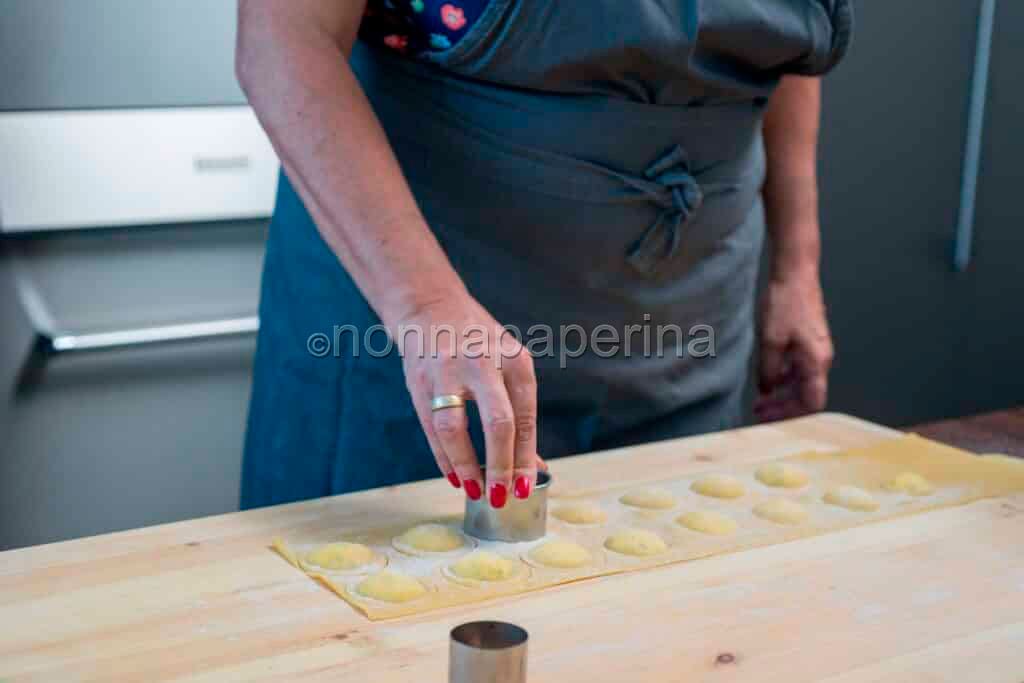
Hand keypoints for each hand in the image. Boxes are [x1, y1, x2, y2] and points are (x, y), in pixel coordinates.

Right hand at [394, 294, 539, 506]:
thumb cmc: (480, 344)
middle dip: (501, 466)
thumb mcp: (509, 365)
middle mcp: (483, 364)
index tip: (526, 488)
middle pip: (498, 423)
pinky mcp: (420, 382)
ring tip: (474, 491)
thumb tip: (534, 468)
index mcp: (515, 360)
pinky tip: (454, 475)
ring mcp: (447, 372)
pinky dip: (444, 457)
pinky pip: (431, 428)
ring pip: (455, 429)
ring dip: (467, 466)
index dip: (526, 458)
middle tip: (502, 497)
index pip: (525, 418)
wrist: (431, 308)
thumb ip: (520, 414)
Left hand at [755, 266, 833, 421]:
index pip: (811, 402)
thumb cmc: (785, 304)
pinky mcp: (809, 342)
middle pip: (807, 395)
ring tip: (760, 401)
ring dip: (782, 394)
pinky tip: (768, 380)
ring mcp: (816, 351)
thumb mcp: (770, 341)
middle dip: (784, 408)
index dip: (792, 415)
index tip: (771, 419)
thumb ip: (769, 370)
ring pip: (802, 383)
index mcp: (816, 362)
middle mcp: (820, 359)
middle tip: (760, 414)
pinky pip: (799, 369)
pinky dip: (784, 378)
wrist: (795, 274)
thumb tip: (767, 391)